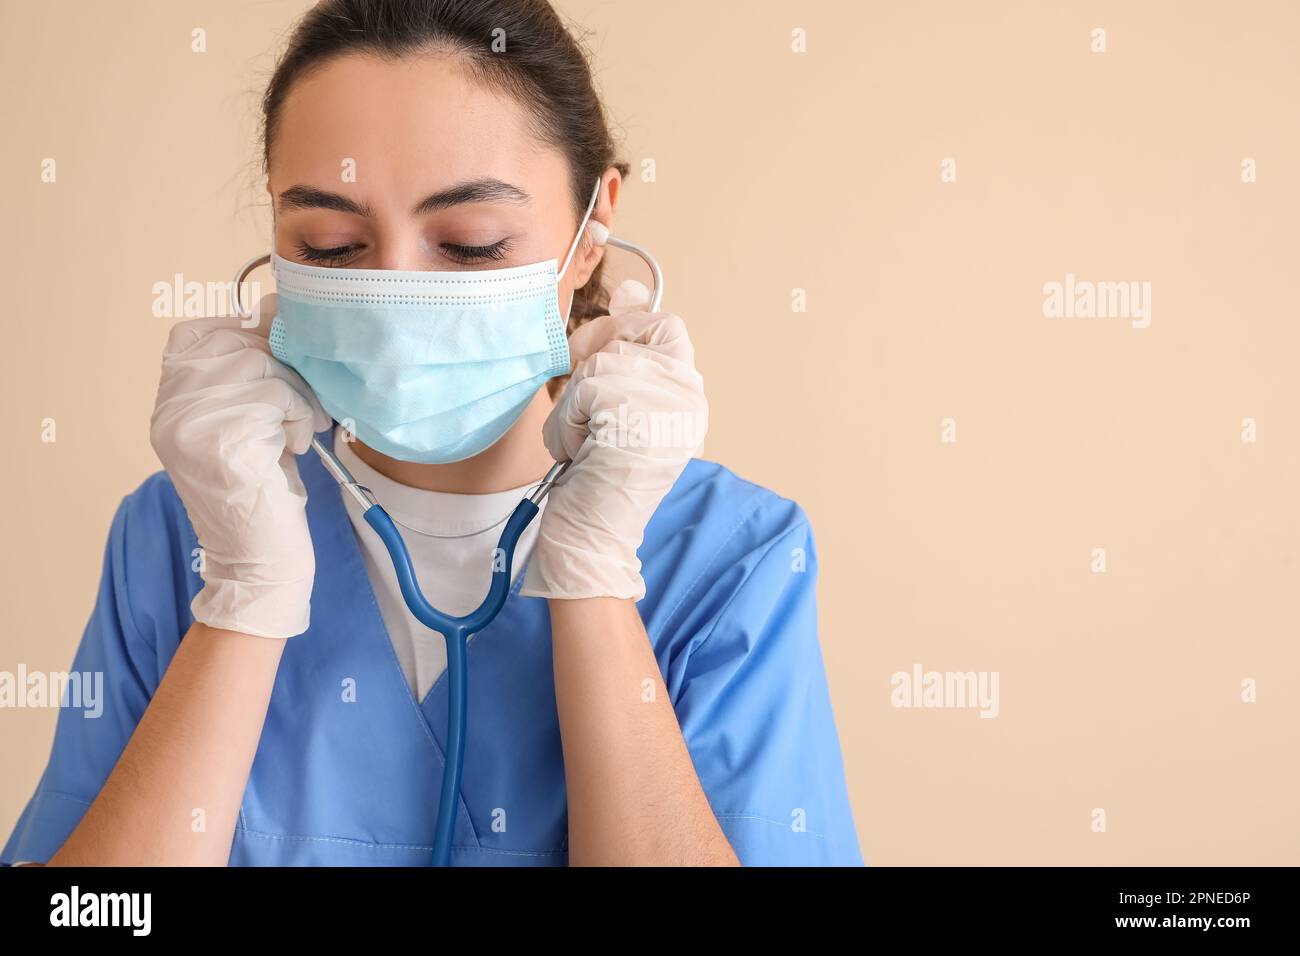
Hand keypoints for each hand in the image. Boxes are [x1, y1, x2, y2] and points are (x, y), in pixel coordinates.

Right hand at [149, 298, 330, 637]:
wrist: (259, 563)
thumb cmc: (262, 491)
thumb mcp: (248, 421)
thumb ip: (249, 373)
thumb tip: (278, 311)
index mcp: (167, 403)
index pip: (196, 332)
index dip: (248, 337)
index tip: (278, 368)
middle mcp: (168, 410)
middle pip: (237, 342)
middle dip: (283, 369)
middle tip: (298, 409)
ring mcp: (189, 425)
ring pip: (262, 365)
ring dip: (297, 397)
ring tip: (295, 432)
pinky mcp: (223, 441)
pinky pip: (278, 395)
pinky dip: (301, 417)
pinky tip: (295, 448)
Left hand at [522, 280, 708, 600]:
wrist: (592, 538)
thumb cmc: (598, 478)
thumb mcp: (619, 408)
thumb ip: (629, 352)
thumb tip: (632, 290)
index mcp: (688, 397)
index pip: (667, 327)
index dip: (623, 329)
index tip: (593, 355)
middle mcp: (690, 400)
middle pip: (634, 334)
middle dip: (595, 363)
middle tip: (587, 412)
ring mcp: (670, 409)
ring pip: (603, 363)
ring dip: (577, 404)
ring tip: (586, 443)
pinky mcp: (640, 420)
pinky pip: (588, 387)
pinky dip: (570, 420)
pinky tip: (580, 452)